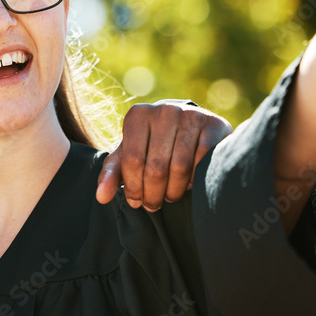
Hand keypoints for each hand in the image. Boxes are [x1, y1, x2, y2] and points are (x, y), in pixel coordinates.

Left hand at [96, 101, 231, 209]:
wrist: (187, 128)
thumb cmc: (151, 146)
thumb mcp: (128, 156)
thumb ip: (112, 174)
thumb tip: (101, 198)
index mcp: (138, 115)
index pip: (133, 159)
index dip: (133, 187)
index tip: (136, 202)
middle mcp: (164, 110)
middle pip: (156, 166)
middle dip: (153, 193)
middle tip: (153, 205)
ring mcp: (190, 115)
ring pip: (180, 167)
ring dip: (174, 190)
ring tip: (169, 196)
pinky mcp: (214, 125)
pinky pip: (203, 162)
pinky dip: (195, 179)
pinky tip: (189, 184)